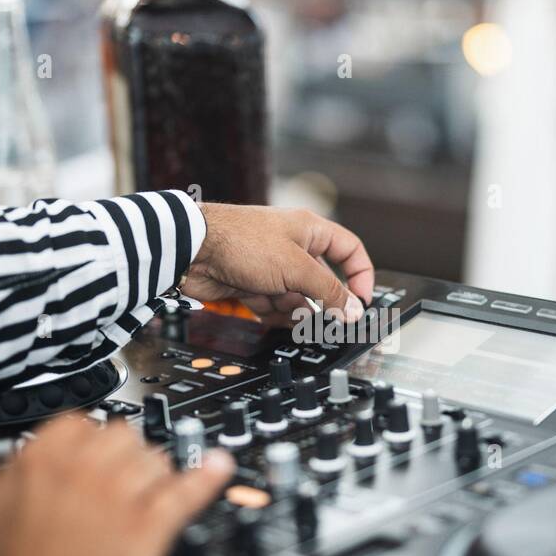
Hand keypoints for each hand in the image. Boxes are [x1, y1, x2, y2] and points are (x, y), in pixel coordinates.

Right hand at [0, 408, 233, 555]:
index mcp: (41, 459)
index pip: (80, 424)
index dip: (81, 444)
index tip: (80, 461)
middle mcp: (86, 470)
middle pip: (123, 437)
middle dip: (118, 456)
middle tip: (111, 481)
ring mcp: (121, 498)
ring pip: (154, 460)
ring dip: (151, 472)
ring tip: (144, 491)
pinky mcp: (149, 531)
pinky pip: (187, 492)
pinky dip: (208, 477)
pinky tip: (221, 466)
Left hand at [184, 202, 374, 325]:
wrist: (193, 249)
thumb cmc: (242, 241)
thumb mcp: (296, 268)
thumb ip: (328, 291)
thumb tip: (352, 309)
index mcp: (310, 231)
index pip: (349, 250)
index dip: (360, 275)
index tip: (362, 301)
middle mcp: (293, 247)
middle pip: (321, 280)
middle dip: (324, 302)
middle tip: (331, 324)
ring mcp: (272, 267)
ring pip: (297, 297)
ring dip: (299, 312)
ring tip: (299, 324)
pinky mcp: (253, 284)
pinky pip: (274, 305)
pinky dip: (276, 315)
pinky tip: (276, 320)